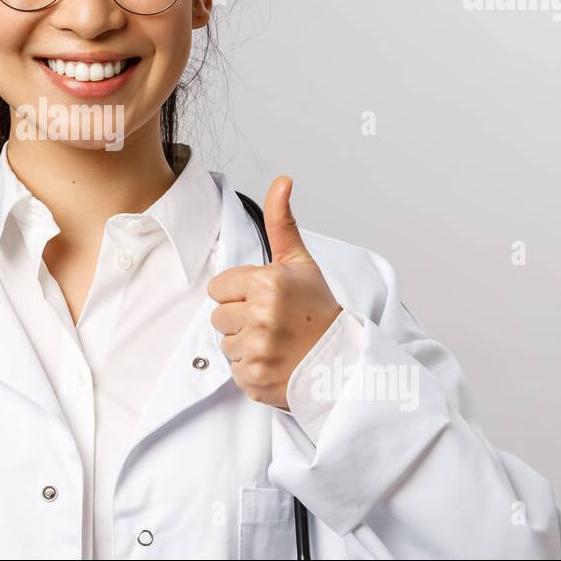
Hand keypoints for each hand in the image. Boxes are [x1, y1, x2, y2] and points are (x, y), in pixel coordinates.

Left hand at [207, 175, 342, 409]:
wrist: (343, 359)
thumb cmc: (319, 310)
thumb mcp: (300, 263)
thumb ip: (281, 222)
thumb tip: (281, 181)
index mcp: (267, 284)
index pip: (218, 288)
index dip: (239, 294)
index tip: (266, 300)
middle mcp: (260, 316)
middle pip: (218, 316)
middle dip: (240, 319)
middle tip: (273, 322)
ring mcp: (258, 350)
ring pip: (225, 343)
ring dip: (245, 345)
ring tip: (275, 342)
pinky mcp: (254, 378)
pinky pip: (234, 369)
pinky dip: (251, 368)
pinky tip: (275, 362)